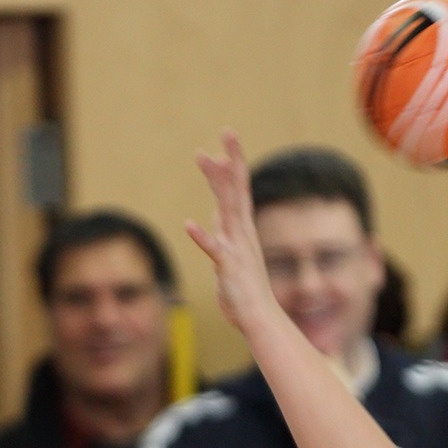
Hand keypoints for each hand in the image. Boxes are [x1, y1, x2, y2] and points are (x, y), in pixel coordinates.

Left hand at [185, 131, 284, 336]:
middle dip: (231, 160)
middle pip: (236, 189)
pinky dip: (203, 237)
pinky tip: (189, 225)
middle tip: (227, 131)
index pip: (238, 188)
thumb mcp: (229, 252)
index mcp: (242, 227)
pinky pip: (214, 250)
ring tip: (207, 159)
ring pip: (228, 209)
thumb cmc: (243, 287)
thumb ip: (222, 230)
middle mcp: (242, 231)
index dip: (232, 162)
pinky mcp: (229, 267)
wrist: (258, 317)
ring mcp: (237, 247)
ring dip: (218, 184)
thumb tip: (215, 213)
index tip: (226, 137)